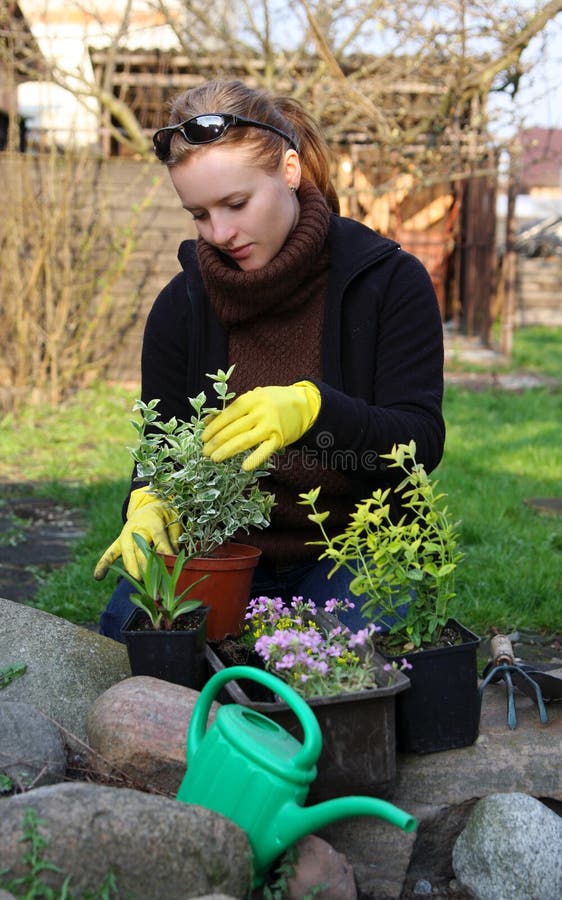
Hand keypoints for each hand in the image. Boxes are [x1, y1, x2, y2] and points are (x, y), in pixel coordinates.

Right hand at [94, 487, 181, 580]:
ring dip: (131, 566)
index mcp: (151, 519)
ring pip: (126, 552)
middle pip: (139, 546)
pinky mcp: (119, 542)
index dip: (164, 547)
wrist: (149, 506)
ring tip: (137, 579)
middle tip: (151, 577)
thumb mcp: (174, 520)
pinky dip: (104, 564)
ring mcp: (125, 535)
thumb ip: (174, 536)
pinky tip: (98, 576)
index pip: (157, 535)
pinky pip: (110, 553)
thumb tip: (174, 555)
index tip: (169, 560)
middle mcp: (136, 527)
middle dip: (145, 562)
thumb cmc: (164, 515)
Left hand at [202, 381, 320, 471]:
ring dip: (228, 451)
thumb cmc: (274, 401)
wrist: (305, 404)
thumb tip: (208, 420)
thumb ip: (233, 408)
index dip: (214, 427)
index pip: (228, 414)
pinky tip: (244, 467)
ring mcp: (270, 426)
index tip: (203, 437)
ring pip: (245, 440)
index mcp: (251, 399)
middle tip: (204, 452)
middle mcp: (260, 412)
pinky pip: (265, 450)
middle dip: (216, 442)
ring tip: (215, 458)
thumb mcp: (254, 398)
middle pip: (233, 429)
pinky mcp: (279, 438)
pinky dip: (255, 459)